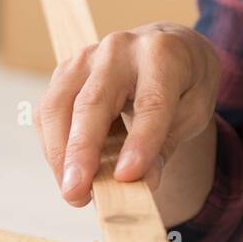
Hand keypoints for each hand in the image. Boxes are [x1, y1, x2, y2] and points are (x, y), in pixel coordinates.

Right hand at [34, 22, 220, 204]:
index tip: (127, 177)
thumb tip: (142, 182)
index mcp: (162, 54)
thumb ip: (167, 145)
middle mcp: (119, 49)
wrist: (169, 48)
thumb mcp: (194, 112)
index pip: (150, 102)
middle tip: (77, 193)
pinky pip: (48, 111)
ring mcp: (86, 58)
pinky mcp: (65, 73)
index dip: (139, 142)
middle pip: (93, 101)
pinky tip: (65, 173)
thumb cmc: (183, 84)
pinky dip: (53, 146)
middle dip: (82, 151)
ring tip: (72, 192)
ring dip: (59, 154)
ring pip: (59, 105)